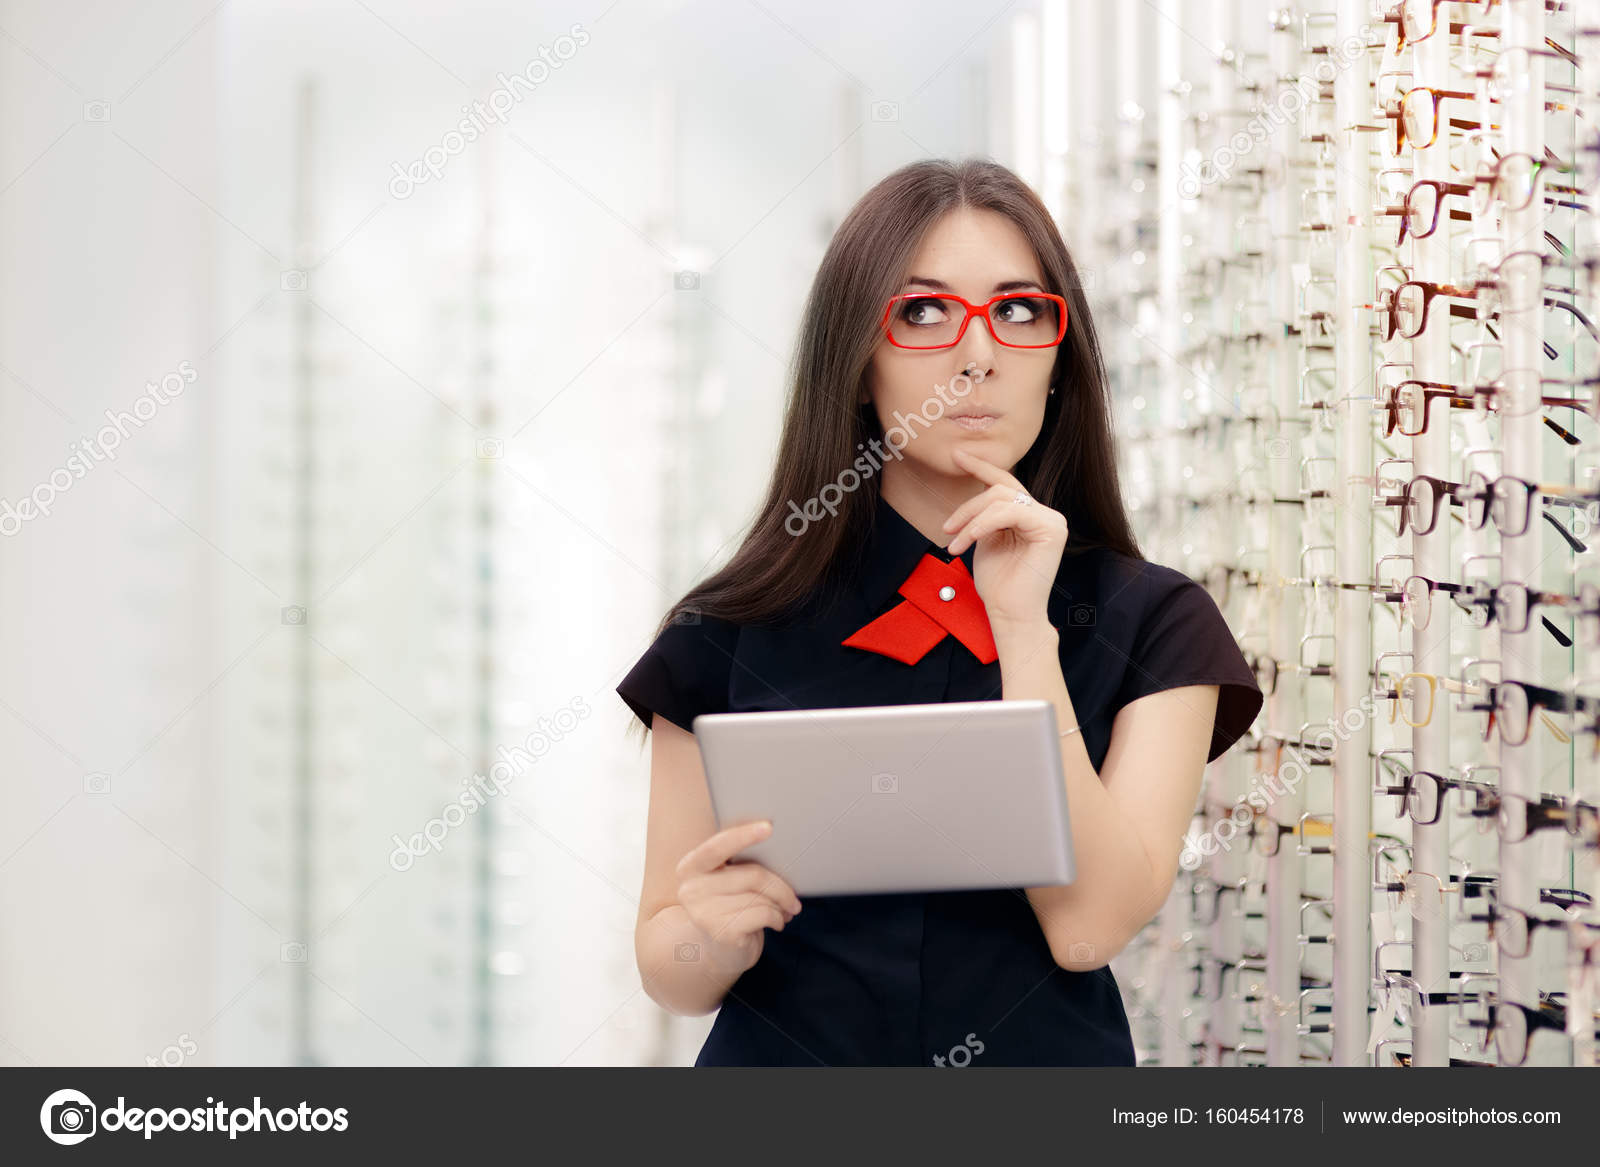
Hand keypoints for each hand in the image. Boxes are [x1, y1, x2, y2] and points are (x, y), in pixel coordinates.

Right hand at [675, 820, 802, 974]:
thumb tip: (777, 843)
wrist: (718, 952)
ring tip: (786, 911)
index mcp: (691, 866)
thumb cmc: (730, 906)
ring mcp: (703, 912)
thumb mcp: (727, 881)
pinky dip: (777, 919)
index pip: (718, 846)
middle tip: (795, 899)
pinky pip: (762, 915)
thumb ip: (738, 862)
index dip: (744, 835)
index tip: (769, 827)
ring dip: (780, 905)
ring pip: (760, 897)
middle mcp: (691, 888)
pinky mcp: (720, 932)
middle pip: (752, 875)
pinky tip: (777, 923)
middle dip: (781, 886)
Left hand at [942, 446, 1066, 630]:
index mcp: (1031, 516)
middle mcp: (1046, 515)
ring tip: (954, 543)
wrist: (1010, 614)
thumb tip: (977, 486)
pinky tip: (968, 540)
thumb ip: (986, 516)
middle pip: (999, 489)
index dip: (981, 466)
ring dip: (970, 520)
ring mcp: (1052, 520)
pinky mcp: (1052, 529)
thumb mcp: (987, 540)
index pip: (1005, 483)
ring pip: (1000, 499)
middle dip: (967, 507)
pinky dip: (982, 524)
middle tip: (947, 528)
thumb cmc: (998, 585)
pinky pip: (1008, 512)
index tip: (956, 455)